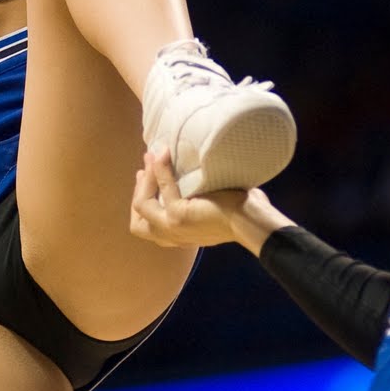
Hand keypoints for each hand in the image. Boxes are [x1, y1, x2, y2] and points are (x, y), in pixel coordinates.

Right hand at [130, 149, 264, 248]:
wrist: (252, 220)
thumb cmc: (241, 211)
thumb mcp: (210, 206)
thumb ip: (195, 199)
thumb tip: (189, 171)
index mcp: (181, 237)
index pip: (149, 227)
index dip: (143, 202)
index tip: (146, 178)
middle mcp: (173, 237)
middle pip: (137, 222)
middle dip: (139, 192)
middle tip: (143, 168)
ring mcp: (173, 228)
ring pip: (143, 205)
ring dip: (146, 179)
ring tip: (153, 156)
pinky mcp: (178, 216)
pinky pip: (162, 190)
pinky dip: (161, 170)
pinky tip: (164, 154)